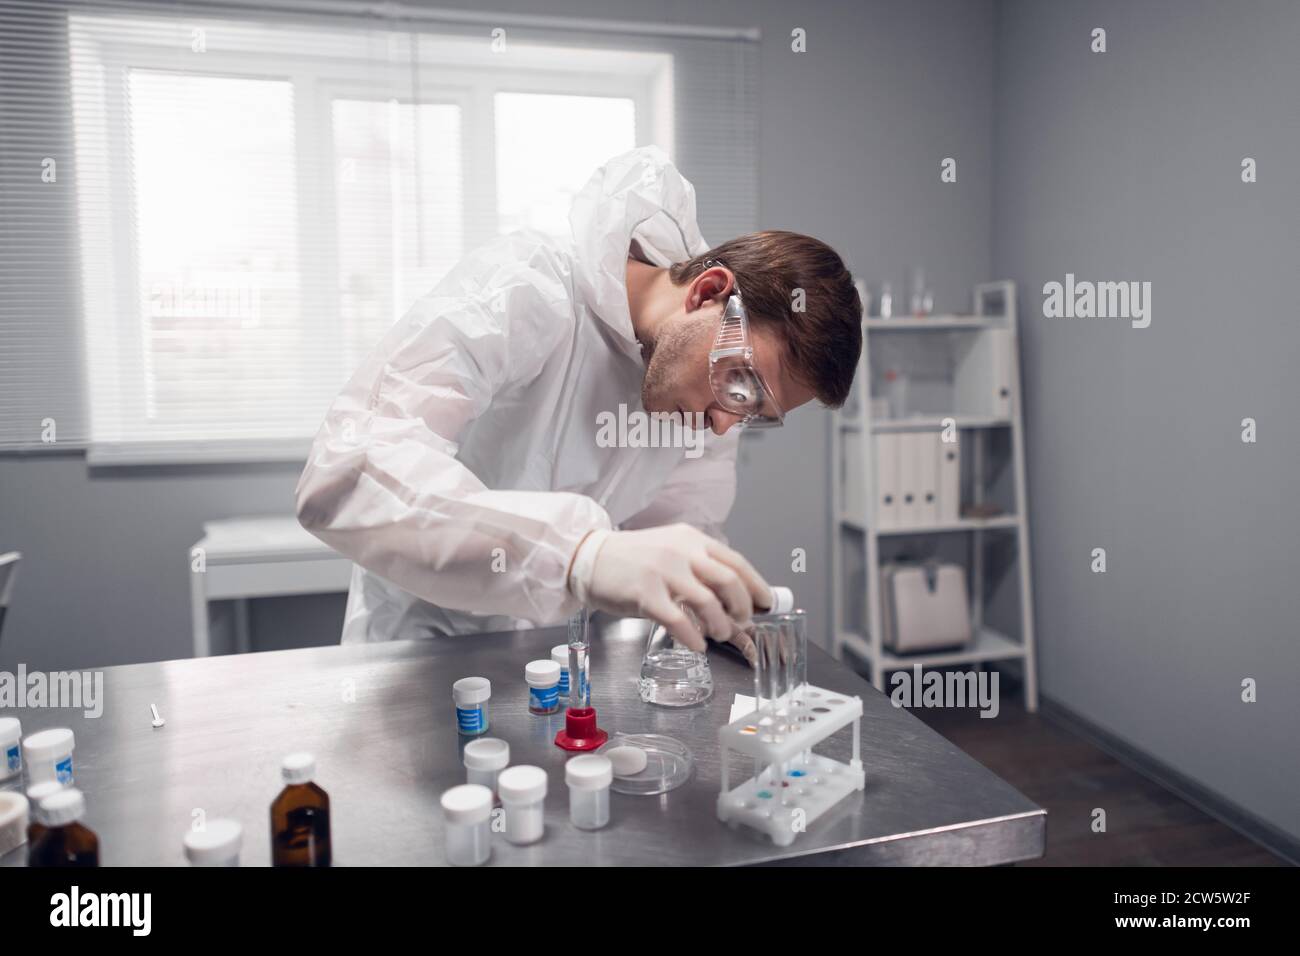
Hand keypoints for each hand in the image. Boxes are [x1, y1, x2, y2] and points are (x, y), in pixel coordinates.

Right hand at [573, 524, 770, 651]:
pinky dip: (693, 638)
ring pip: (708, 602)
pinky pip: (679, 621)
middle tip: (742, 622)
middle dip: (742, 607)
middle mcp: (681, 552)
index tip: (766, 603)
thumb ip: (698, 567)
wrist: (589, 558)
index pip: (736, 561)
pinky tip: (696, 646)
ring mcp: (663, 572)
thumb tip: (730, 596)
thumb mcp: (671, 551)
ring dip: (720, 625)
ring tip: (718, 634)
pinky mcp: (645, 594)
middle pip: (728, 581)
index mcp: (692, 540)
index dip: (756, 585)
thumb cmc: (632, 559)